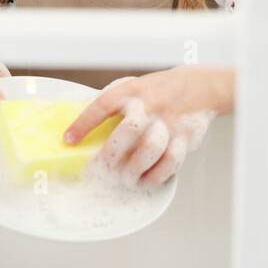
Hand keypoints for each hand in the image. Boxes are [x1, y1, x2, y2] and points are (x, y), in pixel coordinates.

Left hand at [64, 67, 232, 186]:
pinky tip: (147, 181)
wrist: (199, 87)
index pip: (103, 105)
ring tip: (126, 179)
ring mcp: (169, 122)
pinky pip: (172, 161)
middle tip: (104, 168)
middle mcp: (150, 105)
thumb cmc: (157, 90)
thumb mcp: (132, 86)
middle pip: (129, 130)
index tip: (68, 141)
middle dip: (113, 153)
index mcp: (132, 91)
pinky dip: (158, 176)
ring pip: (151, 147)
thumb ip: (111, 101)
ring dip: (135, 169)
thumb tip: (82, 125)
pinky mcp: (185, 137)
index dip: (84, 124)